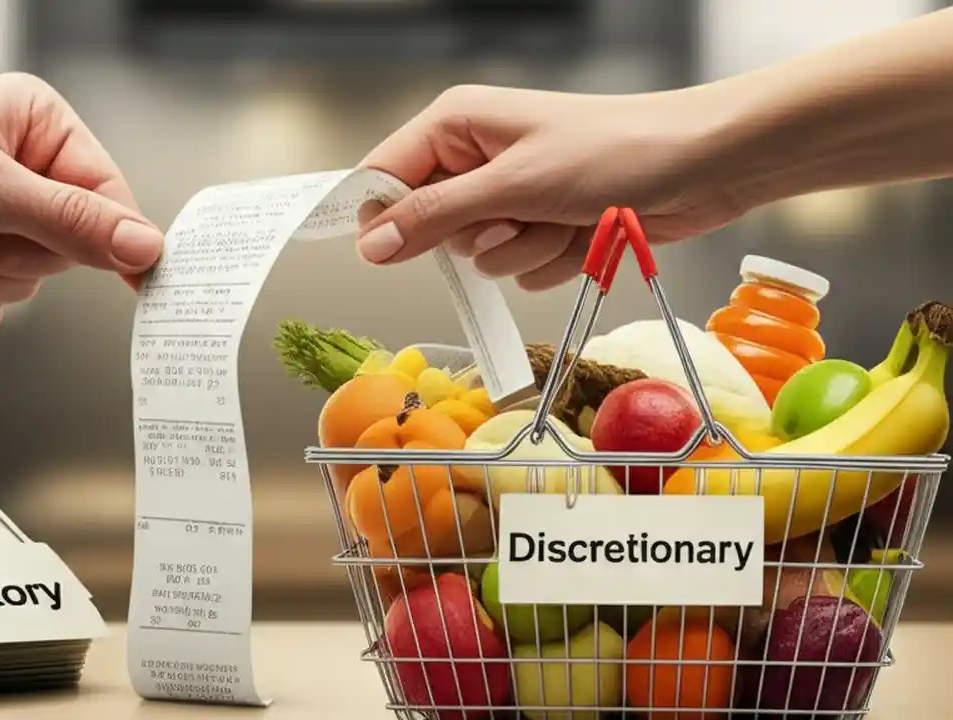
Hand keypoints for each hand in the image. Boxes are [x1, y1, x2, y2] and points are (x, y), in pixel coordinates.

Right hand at [354, 84, 746, 290]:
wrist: (702, 165)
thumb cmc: (615, 151)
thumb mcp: (512, 185)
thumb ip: (435, 216)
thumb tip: (371, 244)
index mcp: (456, 124)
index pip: (383, 177)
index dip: (385, 220)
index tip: (390, 254)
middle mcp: (478, 158)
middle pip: (433, 228)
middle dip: (481, 235)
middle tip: (520, 213)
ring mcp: (512, 195)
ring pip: (481, 257)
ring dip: (525, 250)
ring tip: (565, 216)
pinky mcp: (543, 225)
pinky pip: (520, 270)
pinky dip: (554, 260)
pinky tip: (585, 231)